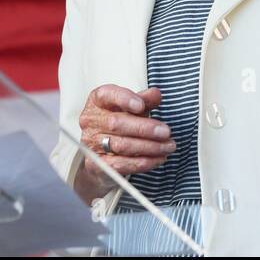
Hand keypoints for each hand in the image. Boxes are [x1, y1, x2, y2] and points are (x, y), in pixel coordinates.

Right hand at [73, 85, 174, 201]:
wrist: (103, 154)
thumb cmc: (120, 124)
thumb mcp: (132, 108)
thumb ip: (144, 100)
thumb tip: (156, 94)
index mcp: (97, 101)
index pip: (107, 95)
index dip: (124, 99)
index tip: (141, 106)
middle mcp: (90, 121)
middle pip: (117, 123)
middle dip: (145, 128)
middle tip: (166, 132)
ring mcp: (91, 143)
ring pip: (122, 145)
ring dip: (149, 147)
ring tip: (168, 146)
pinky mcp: (96, 165)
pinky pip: (121, 164)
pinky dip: (143, 162)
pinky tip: (158, 159)